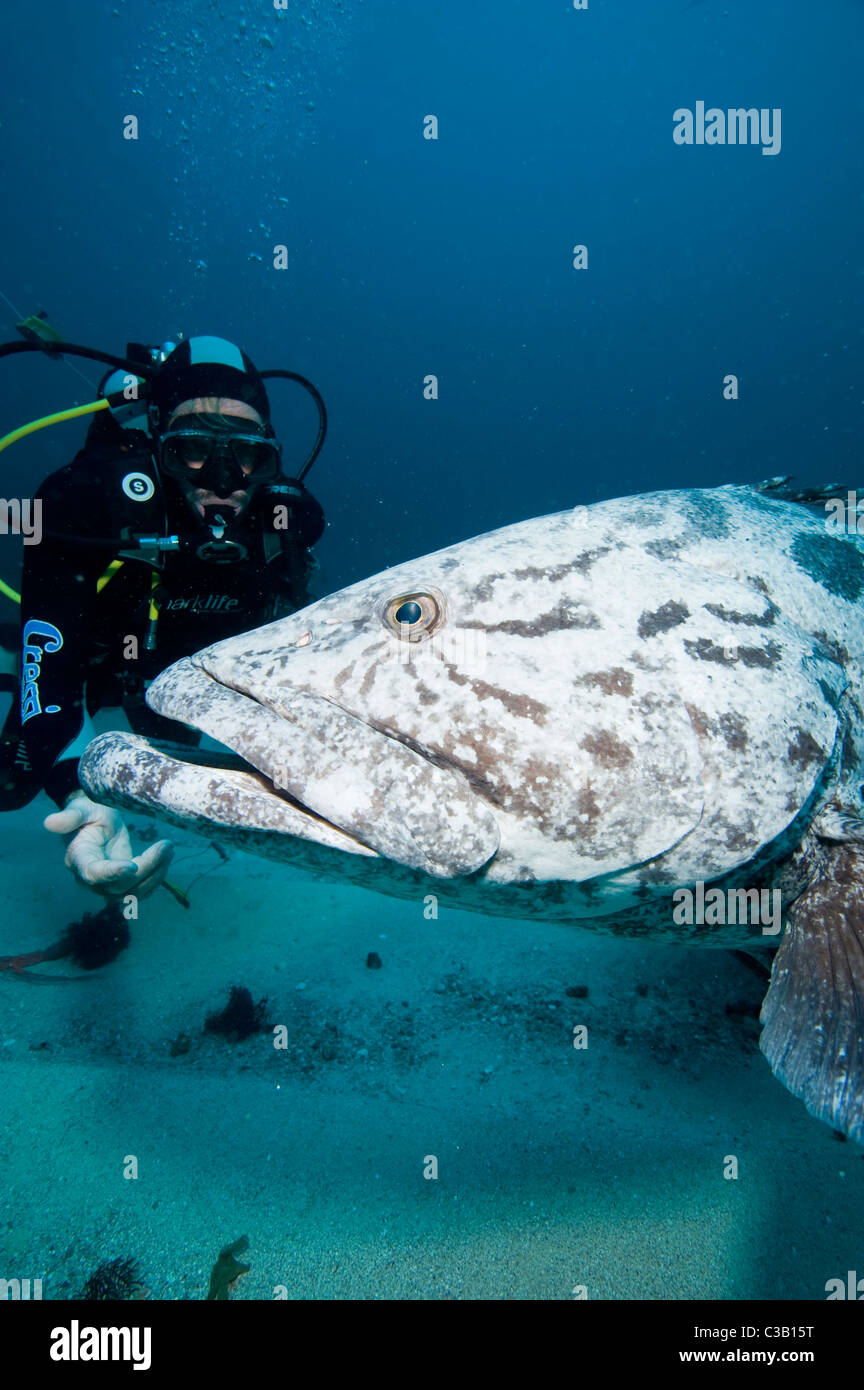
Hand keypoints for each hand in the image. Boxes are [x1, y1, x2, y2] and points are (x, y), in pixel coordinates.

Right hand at [44, 791, 173, 899]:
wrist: (94, 823)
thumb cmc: (87, 814)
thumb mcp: (80, 809)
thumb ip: (69, 817)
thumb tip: (49, 822)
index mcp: (80, 860)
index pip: (95, 874)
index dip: (113, 873)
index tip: (132, 865)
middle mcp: (92, 880)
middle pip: (121, 886)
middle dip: (147, 868)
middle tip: (166, 845)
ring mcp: (108, 886)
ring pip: (135, 893)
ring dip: (157, 874)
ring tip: (169, 848)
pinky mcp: (123, 886)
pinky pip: (143, 890)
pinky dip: (158, 877)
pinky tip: (166, 856)